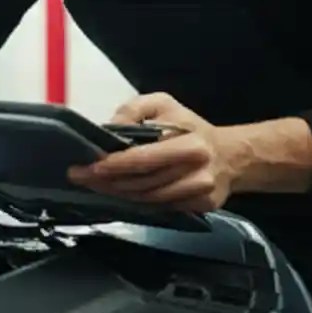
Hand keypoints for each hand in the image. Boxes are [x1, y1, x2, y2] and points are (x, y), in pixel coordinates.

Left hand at [67, 92, 238, 212]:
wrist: (231, 155)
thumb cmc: (190, 126)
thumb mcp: (164, 104)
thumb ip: (134, 110)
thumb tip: (109, 129)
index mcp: (189, 143)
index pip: (142, 158)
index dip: (112, 165)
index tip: (87, 166)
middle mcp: (197, 171)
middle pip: (142, 183)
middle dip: (106, 181)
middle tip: (80, 177)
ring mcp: (200, 193)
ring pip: (148, 198)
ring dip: (117, 193)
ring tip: (95, 185)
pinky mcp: (201, 208)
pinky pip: (160, 207)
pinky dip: (137, 202)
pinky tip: (120, 193)